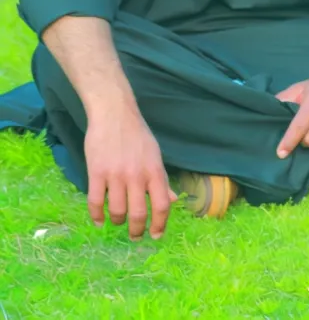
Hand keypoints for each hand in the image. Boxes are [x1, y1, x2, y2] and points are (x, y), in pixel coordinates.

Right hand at [84, 109, 177, 241]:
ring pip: (117, 211)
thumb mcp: (154, 155)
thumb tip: (172, 200)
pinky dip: (97, 216)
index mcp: (154, 170)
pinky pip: (95, 202)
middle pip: (139, 213)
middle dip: (137, 230)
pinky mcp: (96, 172)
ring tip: (117, 221)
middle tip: (135, 235)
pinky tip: (99, 220)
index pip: (162, 205)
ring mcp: (116, 174)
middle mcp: (137, 175)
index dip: (160, 224)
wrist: (114, 113)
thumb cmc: (137, 134)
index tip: (156, 235)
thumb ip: (161, 179)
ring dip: (118, 222)